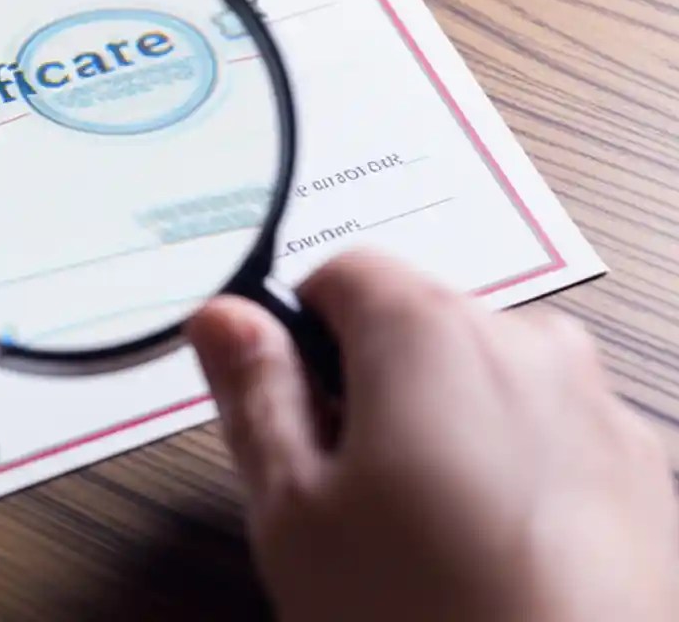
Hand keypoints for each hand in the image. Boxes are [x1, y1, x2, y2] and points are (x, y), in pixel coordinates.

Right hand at [187, 250, 678, 621]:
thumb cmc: (424, 621)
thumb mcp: (292, 508)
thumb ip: (252, 391)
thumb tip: (222, 318)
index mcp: (431, 335)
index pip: (341, 271)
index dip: (298, 336)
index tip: (291, 407)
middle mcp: (528, 345)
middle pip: (415, 325)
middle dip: (371, 388)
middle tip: (347, 493)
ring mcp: (597, 407)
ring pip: (483, 381)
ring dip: (443, 428)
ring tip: (422, 536)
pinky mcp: (641, 470)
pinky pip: (548, 433)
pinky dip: (511, 468)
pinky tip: (489, 552)